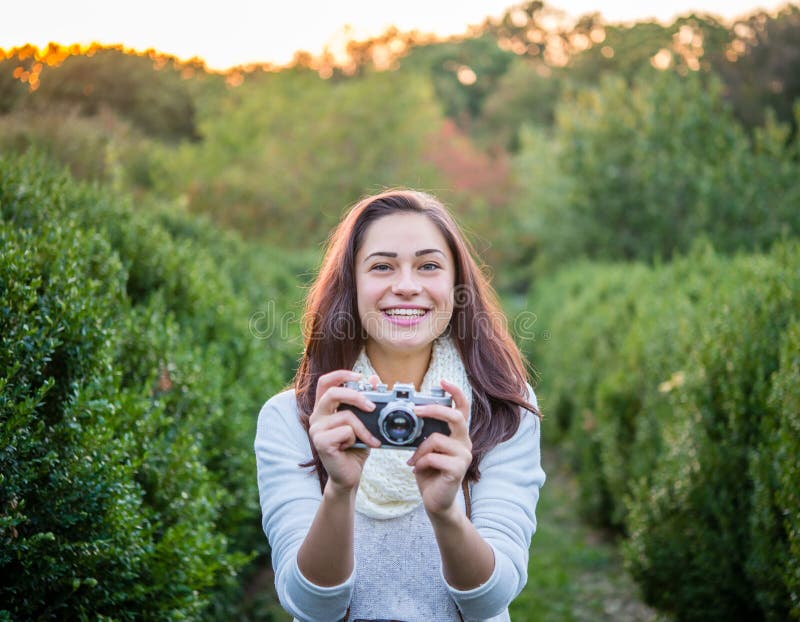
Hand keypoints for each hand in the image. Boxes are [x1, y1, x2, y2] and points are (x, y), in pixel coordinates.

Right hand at [308, 370, 381, 493]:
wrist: (349, 475)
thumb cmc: (355, 448)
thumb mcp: (364, 422)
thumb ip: (367, 401)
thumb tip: (375, 380)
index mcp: (324, 408)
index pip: (325, 382)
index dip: (341, 374)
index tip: (360, 376)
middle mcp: (317, 416)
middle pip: (333, 393)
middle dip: (356, 396)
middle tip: (372, 406)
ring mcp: (316, 429)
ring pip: (346, 416)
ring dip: (364, 429)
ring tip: (370, 440)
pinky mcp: (320, 442)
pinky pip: (346, 431)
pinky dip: (357, 439)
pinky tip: (353, 448)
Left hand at [407, 379, 471, 518]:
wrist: (435, 501)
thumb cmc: (429, 472)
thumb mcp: (425, 448)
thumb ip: (425, 433)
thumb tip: (412, 415)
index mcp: (457, 434)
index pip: (462, 408)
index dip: (455, 392)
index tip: (442, 381)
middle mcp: (465, 442)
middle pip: (455, 416)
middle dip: (433, 410)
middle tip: (414, 410)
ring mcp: (464, 456)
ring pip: (437, 439)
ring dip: (420, 449)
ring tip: (414, 459)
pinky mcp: (458, 470)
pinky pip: (433, 457)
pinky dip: (420, 461)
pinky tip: (417, 469)